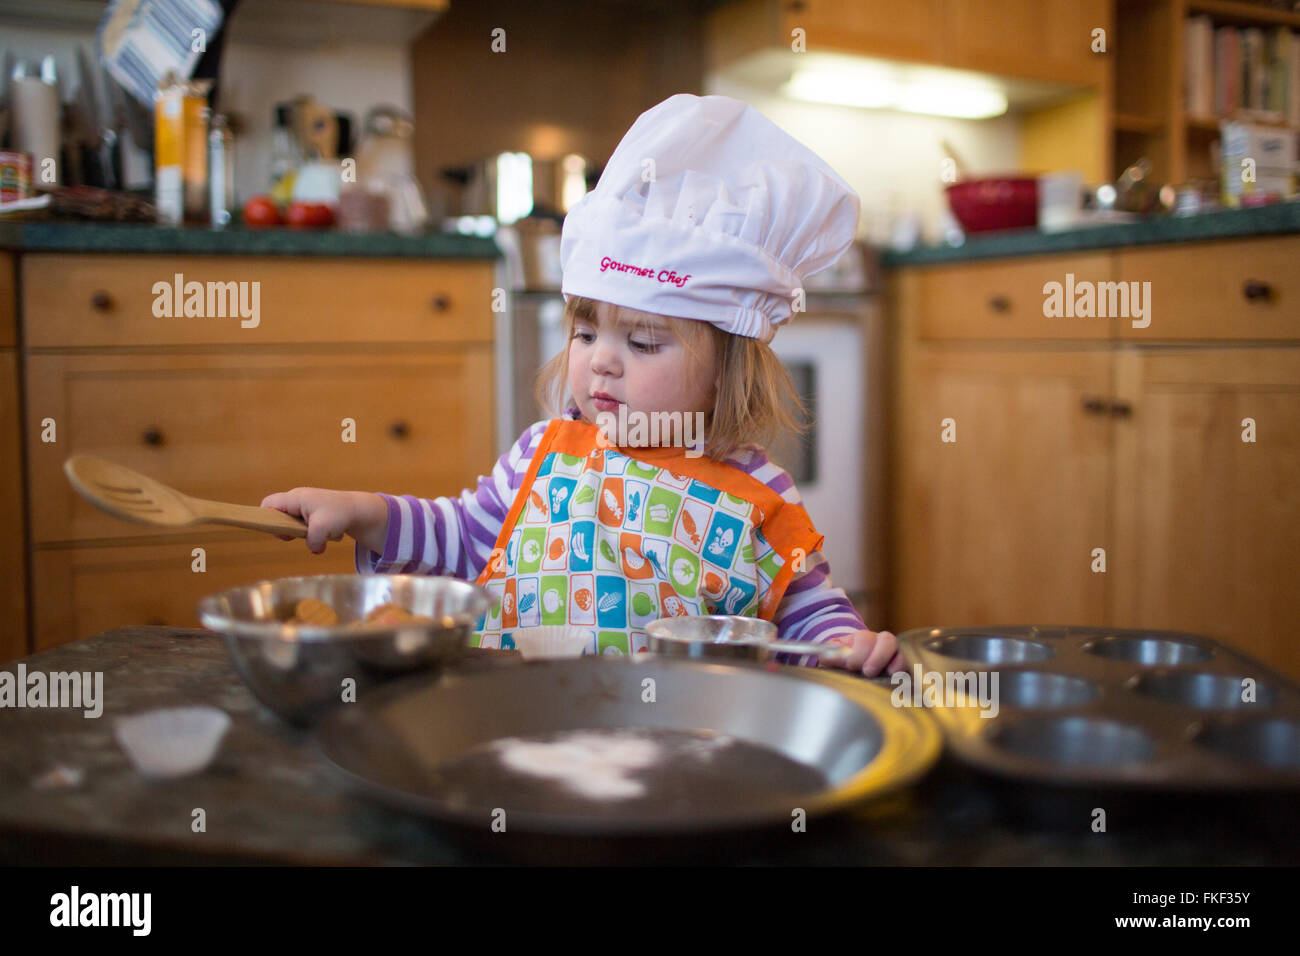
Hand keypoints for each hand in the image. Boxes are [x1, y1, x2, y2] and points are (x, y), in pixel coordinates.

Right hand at [259, 488, 387, 554]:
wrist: (358, 510)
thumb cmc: (340, 513)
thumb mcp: (323, 529)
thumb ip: (312, 541)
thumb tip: (314, 549)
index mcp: (295, 498)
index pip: (268, 503)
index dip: (265, 517)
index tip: (276, 531)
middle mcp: (297, 500)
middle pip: (277, 516)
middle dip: (285, 530)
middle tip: (297, 536)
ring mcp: (304, 507)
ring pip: (289, 524)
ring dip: (299, 534)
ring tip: (313, 535)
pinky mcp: (311, 515)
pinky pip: (301, 527)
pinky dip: (309, 534)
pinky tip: (321, 536)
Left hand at [823, 628, 905, 677]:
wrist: (857, 669)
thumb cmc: (846, 662)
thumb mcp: (835, 657)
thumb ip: (829, 656)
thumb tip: (824, 656)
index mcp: (863, 639)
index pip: (865, 638)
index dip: (859, 651)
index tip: (850, 665)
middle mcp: (881, 643)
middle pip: (887, 640)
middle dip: (877, 656)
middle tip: (867, 671)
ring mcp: (895, 655)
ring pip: (901, 651)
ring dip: (896, 662)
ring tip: (890, 674)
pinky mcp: (904, 668)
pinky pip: (911, 665)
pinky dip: (907, 671)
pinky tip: (901, 678)